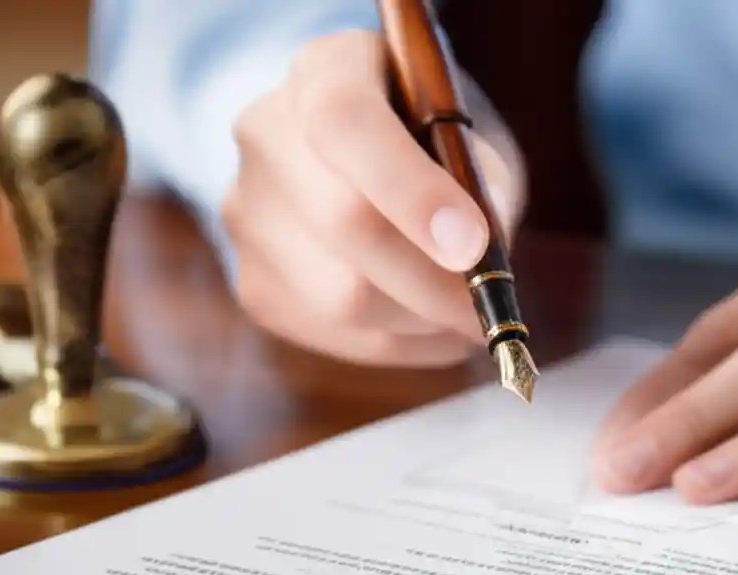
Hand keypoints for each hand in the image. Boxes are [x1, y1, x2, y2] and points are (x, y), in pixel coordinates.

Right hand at [223, 30, 523, 366]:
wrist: (364, 163)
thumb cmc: (432, 146)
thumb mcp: (468, 138)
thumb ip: (479, 185)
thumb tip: (477, 263)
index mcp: (327, 69)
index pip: (344, 123)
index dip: (410, 191)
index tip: (473, 246)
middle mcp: (266, 133)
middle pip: (342, 222)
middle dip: (433, 282)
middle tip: (490, 310)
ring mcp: (246, 211)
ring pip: (339, 298)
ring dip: (422, 320)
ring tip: (461, 311)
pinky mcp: (252, 282)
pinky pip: (335, 335)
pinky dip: (400, 342)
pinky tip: (426, 322)